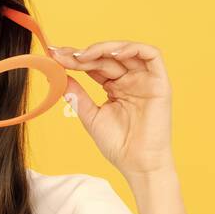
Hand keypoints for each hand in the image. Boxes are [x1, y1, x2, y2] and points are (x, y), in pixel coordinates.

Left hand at [49, 39, 173, 174]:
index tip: (54, 56)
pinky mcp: (160, 83)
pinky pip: (151, 55)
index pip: (94, 65)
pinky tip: (113, 54)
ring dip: (105, 48)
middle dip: (83, 54)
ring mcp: (145, 80)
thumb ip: (77, 95)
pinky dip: (133, 48)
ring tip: (84, 55)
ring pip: (127, 51)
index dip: (75, 59)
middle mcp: (130, 80)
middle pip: (107, 58)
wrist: (138, 164)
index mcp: (115, 87)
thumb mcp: (91, 116)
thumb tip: (59, 76)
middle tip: (63, 56)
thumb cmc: (118, 145)